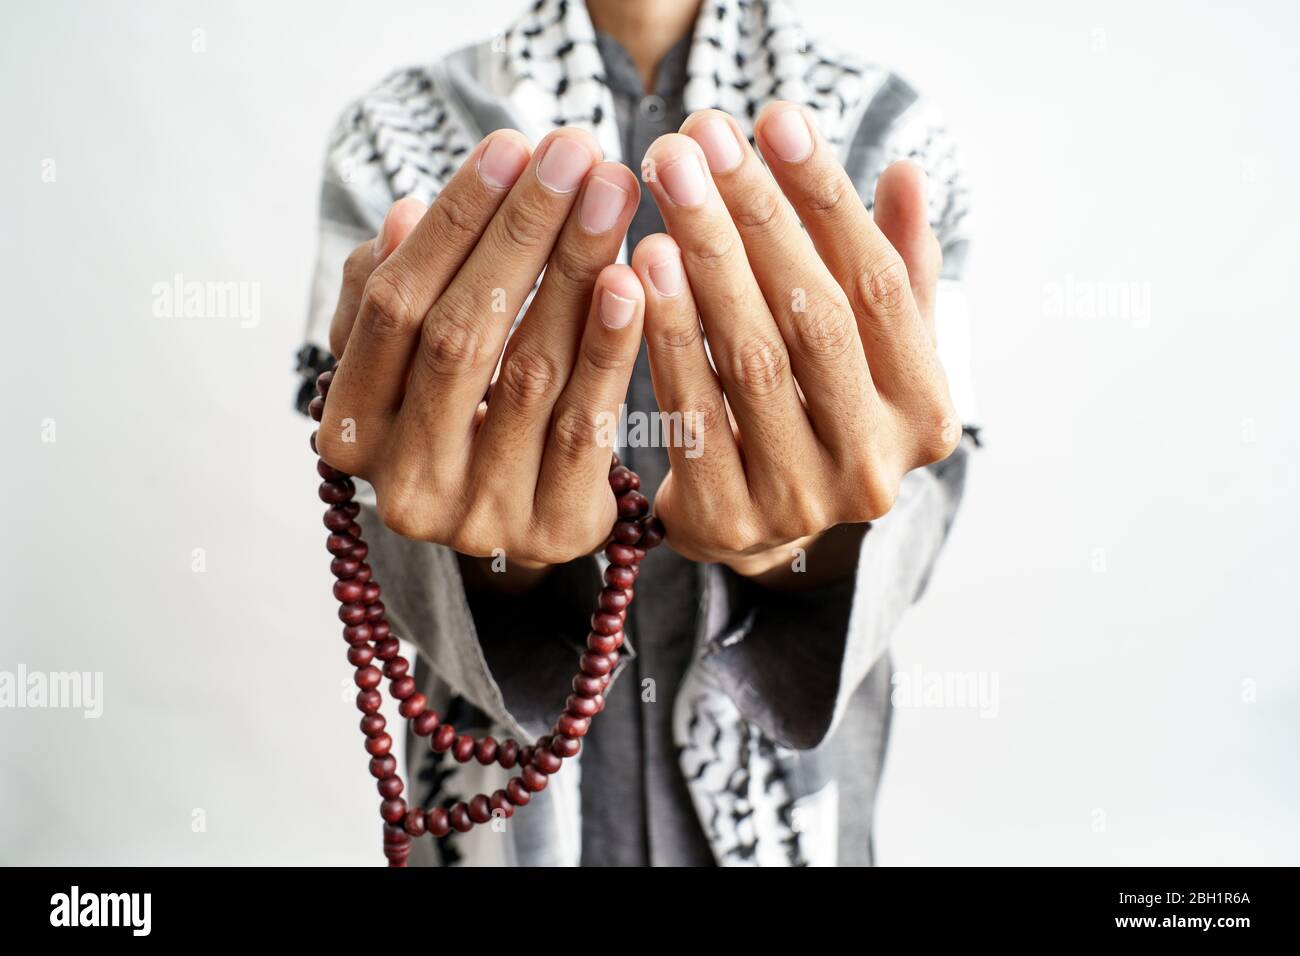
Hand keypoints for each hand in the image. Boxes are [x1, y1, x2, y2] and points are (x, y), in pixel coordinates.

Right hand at [317, 128, 642, 588]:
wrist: (522, 518)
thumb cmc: (463, 416)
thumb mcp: (411, 360)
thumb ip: (398, 292)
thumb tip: (407, 217)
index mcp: (351, 432)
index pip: (392, 309)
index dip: (452, 224)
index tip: (509, 149)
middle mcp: (405, 484)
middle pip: (461, 337)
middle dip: (521, 233)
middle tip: (574, 152)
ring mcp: (481, 517)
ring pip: (529, 375)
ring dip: (574, 270)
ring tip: (611, 192)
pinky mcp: (555, 531)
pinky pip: (588, 426)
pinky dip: (610, 348)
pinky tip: (634, 281)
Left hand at [629, 103, 959, 582]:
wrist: (760, 522)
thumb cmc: (816, 412)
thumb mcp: (871, 349)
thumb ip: (895, 269)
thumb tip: (904, 175)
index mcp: (925, 414)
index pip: (878, 286)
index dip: (826, 198)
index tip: (775, 119)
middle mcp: (874, 465)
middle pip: (813, 317)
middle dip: (754, 216)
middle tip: (699, 135)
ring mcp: (801, 499)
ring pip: (750, 359)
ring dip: (706, 262)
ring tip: (668, 182)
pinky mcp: (727, 518)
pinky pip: (690, 408)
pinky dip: (666, 333)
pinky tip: (636, 266)